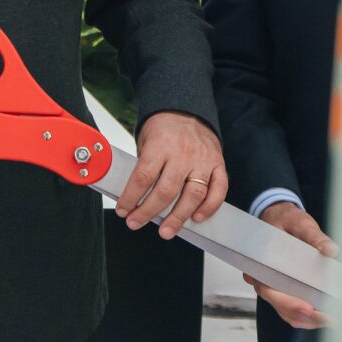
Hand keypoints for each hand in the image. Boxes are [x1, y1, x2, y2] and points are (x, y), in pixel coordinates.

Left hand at [117, 110, 226, 234]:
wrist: (186, 110)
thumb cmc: (162, 129)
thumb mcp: (145, 141)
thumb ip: (143, 167)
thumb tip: (132, 197)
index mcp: (160, 145)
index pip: (143, 177)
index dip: (131, 197)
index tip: (123, 210)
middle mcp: (183, 153)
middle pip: (166, 190)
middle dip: (149, 211)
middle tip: (136, 223)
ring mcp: (203, 159)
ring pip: (193, 194)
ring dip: (179, 217)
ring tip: (166, 231)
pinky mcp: (218, 164)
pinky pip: (218, 190)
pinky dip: (209, 207)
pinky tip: (196, 218)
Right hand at [250, 201, 337, 329]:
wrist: (279, 217)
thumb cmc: (284, 220)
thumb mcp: (299, 223)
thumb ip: (314, 236)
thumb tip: (331, 250)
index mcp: (259, 264)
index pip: (269, 290)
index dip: (288, 303)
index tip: (308, 308)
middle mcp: (262, 279)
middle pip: (280, 306)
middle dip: (305, 316)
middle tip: (329, 318)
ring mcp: (273, 286)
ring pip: (287, 312)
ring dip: (308, 320)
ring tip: (331, 319)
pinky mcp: (284, 289)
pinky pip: (292, 309)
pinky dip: (308, 316)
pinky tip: (325, 314)